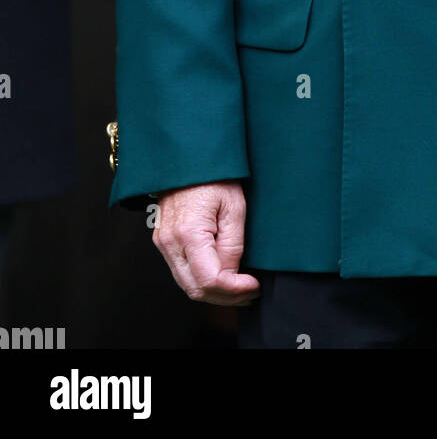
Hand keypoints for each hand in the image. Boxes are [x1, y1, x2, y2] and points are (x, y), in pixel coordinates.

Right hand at [152, 180, 259, 304]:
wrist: (187, 157)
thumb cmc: (214, 175)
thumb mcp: (234, 206)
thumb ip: (233, 245)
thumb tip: (232, 274)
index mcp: (188, 233)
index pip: (210, 280)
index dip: (235, 290)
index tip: (254, 285)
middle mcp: (170, 243)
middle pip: (196, 290)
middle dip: (226, 297)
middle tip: (251, 292)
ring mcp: (163, 243)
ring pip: (187, 285)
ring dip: (215, 292)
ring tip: (241, 288)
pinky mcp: (163, 241)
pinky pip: (182, 272)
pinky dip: (202, 281)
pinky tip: (223, 277)